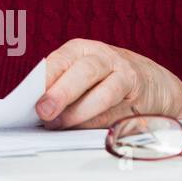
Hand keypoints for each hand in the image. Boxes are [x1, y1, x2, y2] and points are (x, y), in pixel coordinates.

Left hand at [38, 38, 181, 129]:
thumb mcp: (78, 72)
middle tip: (44, 111)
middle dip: (62, 93)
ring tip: (61, 124)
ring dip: (80, 112)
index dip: (46, 79)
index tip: (31, 96)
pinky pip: (119, 112)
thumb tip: (37, 109)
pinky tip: (86, 130)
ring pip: (105, 93)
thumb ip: (58, 86)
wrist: (151, 82)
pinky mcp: (140, 98)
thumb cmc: (103, 77)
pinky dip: (102, 123)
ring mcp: (125, 76)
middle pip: (84, 72)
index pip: (61, 60)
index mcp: (81, 49)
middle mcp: (105, 58)